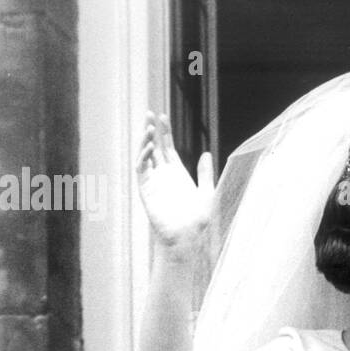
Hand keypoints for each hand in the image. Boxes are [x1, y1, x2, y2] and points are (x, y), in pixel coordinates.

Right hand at [136, 111, 214, 253]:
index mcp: (178, 174)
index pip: (168, 147)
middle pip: (154, 147)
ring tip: (148, 127)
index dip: (165, 131)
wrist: (189, 237)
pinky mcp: (147, 190)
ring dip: (145, 141)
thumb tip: (207, 153)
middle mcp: (164, 176)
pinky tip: (149, 147)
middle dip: (152, 130)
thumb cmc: (199, 220)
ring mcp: (154, 182)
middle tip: (149, 112)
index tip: (163, 115)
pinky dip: (143, 157)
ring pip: (146, 156)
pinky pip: (141, 170)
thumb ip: (206, 173)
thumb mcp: (208, 192)